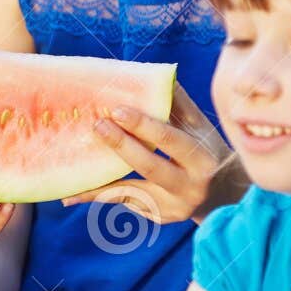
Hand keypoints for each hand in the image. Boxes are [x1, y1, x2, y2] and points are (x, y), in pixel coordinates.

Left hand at [61, 84, 243, 224]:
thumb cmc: (204, 150)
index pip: (170, 139)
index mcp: (201, 158)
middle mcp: (190, 185)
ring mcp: (174, 205)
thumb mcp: (199, 129)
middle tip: (96, 125)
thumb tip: (157, 74)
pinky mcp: (160, 216)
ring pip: (130, 193)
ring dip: (97, 186)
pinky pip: (124, 203)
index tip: (117, 110)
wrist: (223, 194)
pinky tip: (69, 197)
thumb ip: (178, 106)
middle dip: (121, 146)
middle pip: (150, 166)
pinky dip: (97, 197)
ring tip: (67, 179)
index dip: (143, 125)